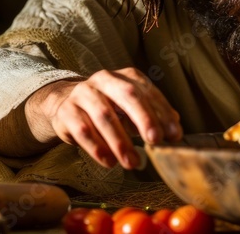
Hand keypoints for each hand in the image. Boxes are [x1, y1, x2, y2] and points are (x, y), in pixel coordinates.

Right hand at [26, 68, 182, 168]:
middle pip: (127, 95)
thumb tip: (175, 129)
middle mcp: (104, 80)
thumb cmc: (106, 107)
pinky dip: (98, 148)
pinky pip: (83, 130)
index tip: (174, 134)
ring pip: (104, 115)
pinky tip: (109, 162)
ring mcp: (83, 93)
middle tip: (156, 141)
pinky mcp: (66, 111)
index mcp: (125, 76)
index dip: (163, 112)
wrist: (64, 104)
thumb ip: (153, 116)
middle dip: (144, 118)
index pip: (148, 92)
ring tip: (132, 163)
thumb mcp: (130, 109)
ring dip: (121, 142)